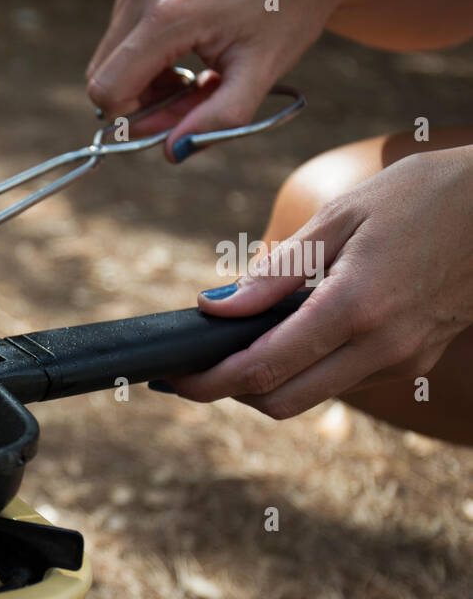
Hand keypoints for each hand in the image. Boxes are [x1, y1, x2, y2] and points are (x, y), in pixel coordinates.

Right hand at [86, 0, 371, 158]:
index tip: (170, 119)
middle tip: (187, 96)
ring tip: (193, 68)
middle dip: (139, 97)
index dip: (132, 117)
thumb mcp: (261, 72)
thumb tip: (172, 151)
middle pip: (102, 71)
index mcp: (169, 16)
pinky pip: (124, 24)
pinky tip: (188, 39)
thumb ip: (217, 120)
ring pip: (111, 50)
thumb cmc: (290, 6)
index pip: (107, 88)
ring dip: (144, 71)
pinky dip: (148, 44)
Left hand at [167, 145, 472, 418]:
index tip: (173, 378)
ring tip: (238, 345)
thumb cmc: (425, 196)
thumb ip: (276, 271)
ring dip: (267, 382)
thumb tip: (215, 306)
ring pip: (310, 397)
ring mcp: (401, 360)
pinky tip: (291, 334)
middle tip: (197, 366)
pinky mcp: (414, 361)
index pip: (261, 369)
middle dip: (230, 392)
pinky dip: (306, 369)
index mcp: (354, 308)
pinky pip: (343, 380)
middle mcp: (380, 347)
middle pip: (279, 402)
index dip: (207, 382)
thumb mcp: (341, 216)